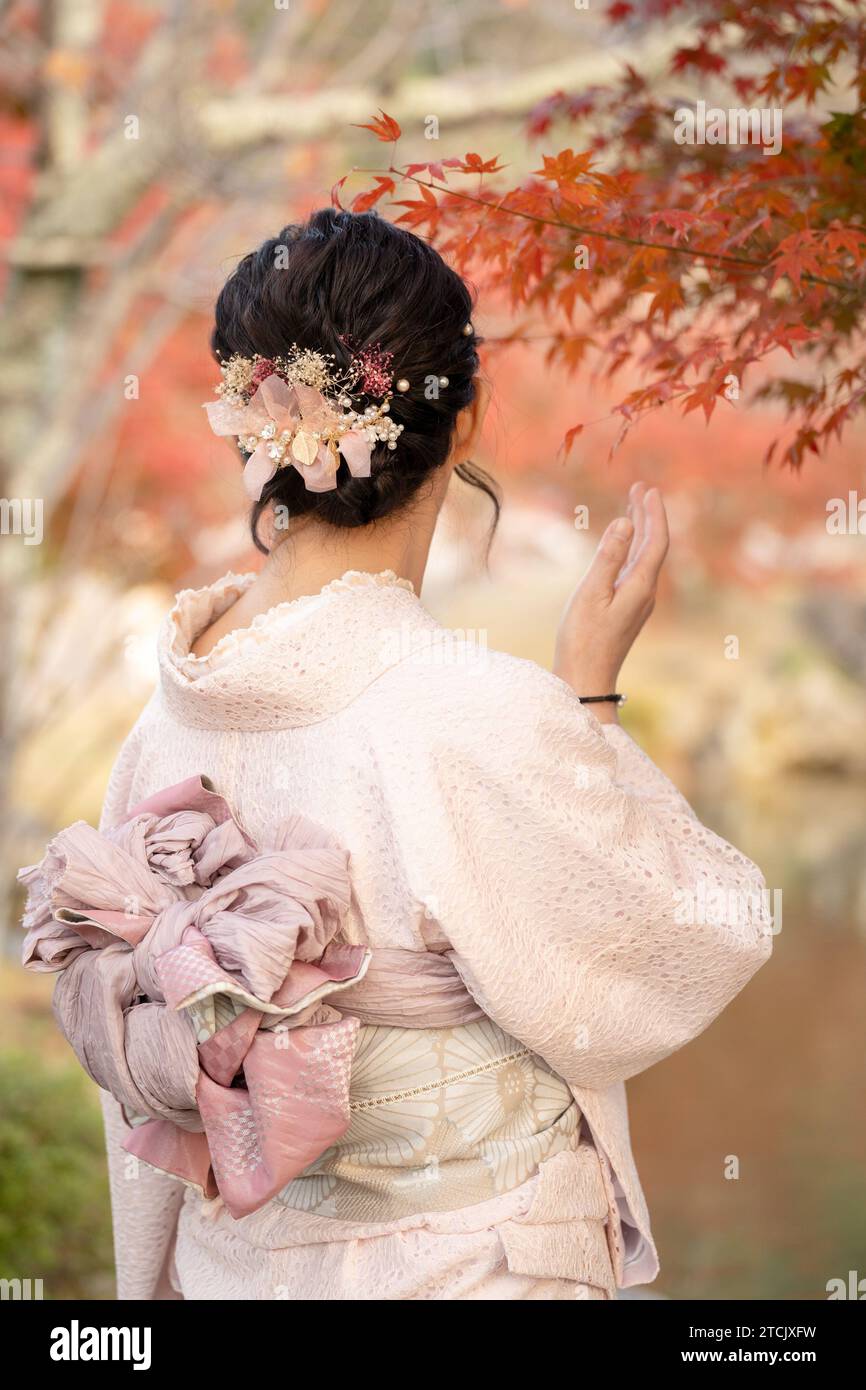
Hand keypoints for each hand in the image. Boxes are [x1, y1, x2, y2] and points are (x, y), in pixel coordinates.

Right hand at [554, 483, 669, 720]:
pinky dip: (630, 549)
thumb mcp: (591, 594)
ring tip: (632, 507)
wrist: (586, 680)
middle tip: (640, 488)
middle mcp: (645, 593)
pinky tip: (621, 545)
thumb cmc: (584, 640)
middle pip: (653, 546)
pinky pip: (634, 570)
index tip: (648, 489)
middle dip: (648, 516)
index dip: (654, 513)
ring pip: (643, 557)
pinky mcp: (626, 609)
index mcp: (641, 586)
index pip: (656, 541)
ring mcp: (637, 602)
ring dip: (640, 531)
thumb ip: (608, 557)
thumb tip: (625, 522)